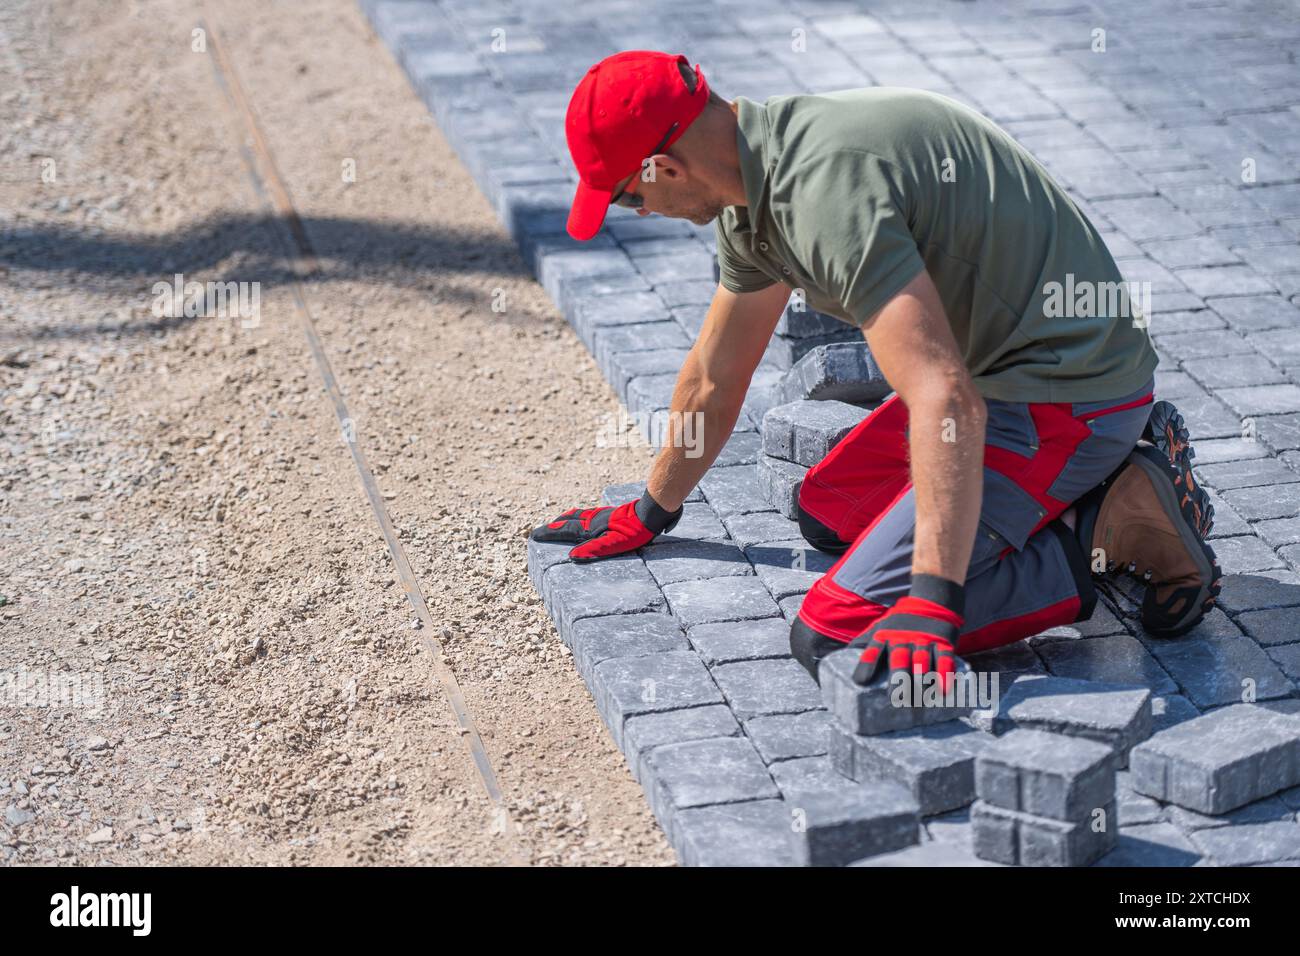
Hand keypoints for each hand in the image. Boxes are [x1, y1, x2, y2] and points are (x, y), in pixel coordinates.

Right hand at [531, 490, 681, 561]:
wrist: (650, 512)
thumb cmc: (635, 532)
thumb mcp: (614, 544)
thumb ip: (593, 549)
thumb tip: (572, 555)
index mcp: (591, 528)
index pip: (565, 530)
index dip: (550, 533)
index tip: (534, 535)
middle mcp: (593, 519)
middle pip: (568, 521)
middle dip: (554, 526)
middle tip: (542, 529)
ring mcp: (601, 514)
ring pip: (578, 515)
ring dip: (565, 519)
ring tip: (558, 520)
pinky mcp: (611, 512)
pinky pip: (588, 513)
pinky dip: (579, 515)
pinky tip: (585, 517)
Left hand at [849, 574, 964, 691]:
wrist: (930, 602)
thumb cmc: (899, 624)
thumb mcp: (879, 629)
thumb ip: (863, 644)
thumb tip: (840, 660)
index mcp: (884, 637)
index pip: (872, 650)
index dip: (866, 664)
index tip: (860, 681)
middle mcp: (902, 639)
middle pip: (899, 659)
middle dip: (897, 678)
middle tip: (894, 698)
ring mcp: (923, 640)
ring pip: (921, 661)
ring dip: (921, 680)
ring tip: (920, 698)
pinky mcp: (943, 642)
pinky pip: (944, 658)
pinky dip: (945, 674)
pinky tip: (944, 690)